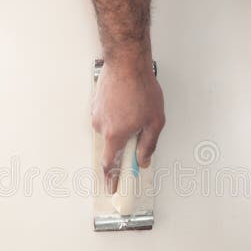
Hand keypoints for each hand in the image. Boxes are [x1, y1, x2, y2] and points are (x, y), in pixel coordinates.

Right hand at [92, 54, 164, 192]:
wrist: (126, 62)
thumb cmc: (141, 88)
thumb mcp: (155, 121)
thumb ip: (148, 145)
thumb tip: (143, 160)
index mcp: (115, 134)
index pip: (110, 164)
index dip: (112, 178)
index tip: (112, 188)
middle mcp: (101, 126)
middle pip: (113, 145)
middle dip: (125, 142)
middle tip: (139, 129)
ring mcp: (96, 113)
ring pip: (110, 128)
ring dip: (122, 125)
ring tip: (136, 109)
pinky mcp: (95, 103)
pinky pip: (107, 116)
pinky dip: (116, 114)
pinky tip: (128, 102)